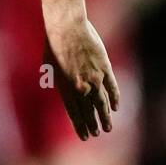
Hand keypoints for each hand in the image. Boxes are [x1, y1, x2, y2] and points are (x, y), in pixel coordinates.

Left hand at [43, 12, 119, 140]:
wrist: (66, 28)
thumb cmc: (53, 44)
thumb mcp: (50, 66)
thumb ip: (58, 81)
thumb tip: (67, 88)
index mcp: (65, 88)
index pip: (74, 113)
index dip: (80, 125)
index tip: (85, 136)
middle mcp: (80, 87)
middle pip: (88, 111)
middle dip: (92, 124)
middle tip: (96, 134)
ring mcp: (94, 78)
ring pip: (101, 103)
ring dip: (104, 117)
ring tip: (107, 128)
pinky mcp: (104, 68)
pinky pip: (112, 87)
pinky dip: (114, 98)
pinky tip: (116, 107)